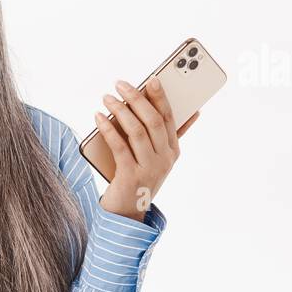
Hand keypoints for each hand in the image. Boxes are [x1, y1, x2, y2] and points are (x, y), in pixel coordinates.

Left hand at [93, 77, 200, 222]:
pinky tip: (99, 117)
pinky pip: (119, 146)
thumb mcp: (156, 158)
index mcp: (172, 151)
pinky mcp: (130, 176)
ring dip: (120, 110)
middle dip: (137, 98)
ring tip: (107, 98)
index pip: (168, 118)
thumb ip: (166, 136)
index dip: (160, 97)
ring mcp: (149, 168)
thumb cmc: (138, 178)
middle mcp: (164, 159)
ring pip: (136, 131)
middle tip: (120, 84)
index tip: (151, 79)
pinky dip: (108, 128)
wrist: (126, 213)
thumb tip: (192, 111)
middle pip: (152, 121)